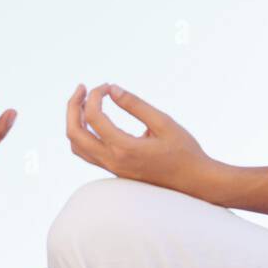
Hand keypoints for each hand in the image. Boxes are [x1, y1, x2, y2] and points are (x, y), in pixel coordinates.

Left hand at [65, 82, 214, 195]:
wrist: (194, 181)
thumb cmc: (183, 150)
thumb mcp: (163, 122)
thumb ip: (135, 105)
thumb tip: (112, 89)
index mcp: (124, 148)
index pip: (93, 117)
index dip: (95, 95)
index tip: (107, 86)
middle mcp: (112, 161)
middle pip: (74, 133)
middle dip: (73, 106)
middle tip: (82, 87)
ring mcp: (111, 169)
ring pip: (77, 145)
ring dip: (75, 121)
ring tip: (85, 102)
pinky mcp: (114, 170)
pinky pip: (86, 153)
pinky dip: (82, 134)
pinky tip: (94, 119)